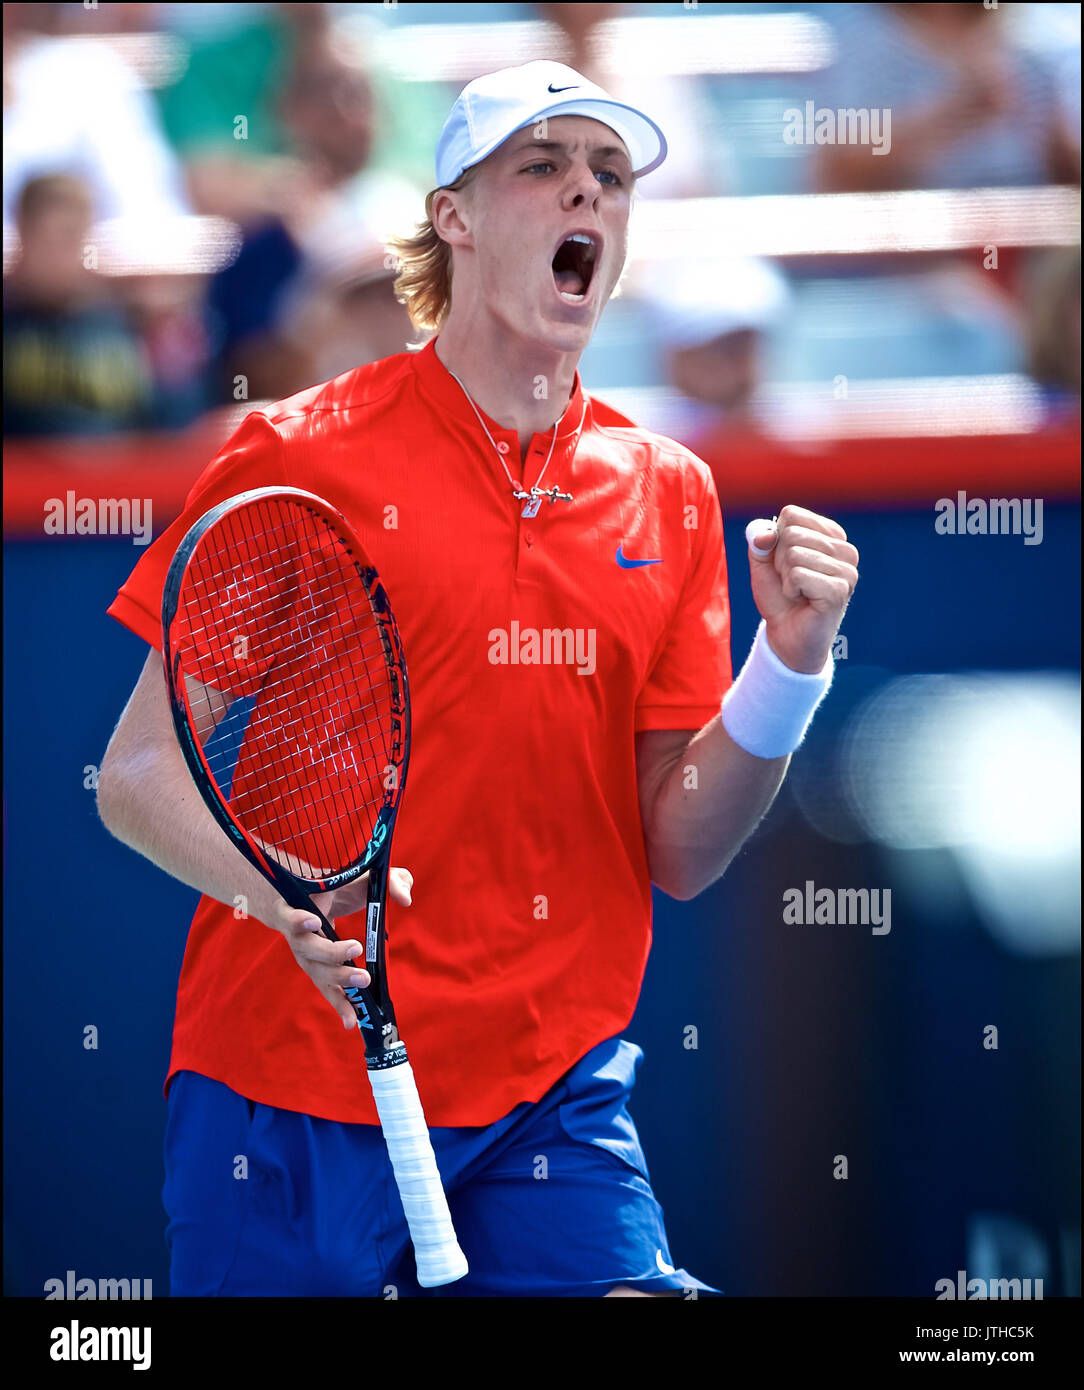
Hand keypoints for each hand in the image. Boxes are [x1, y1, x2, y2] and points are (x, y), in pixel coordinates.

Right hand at [269, 867, 414, 1030]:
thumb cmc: (339, 884)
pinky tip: (351, 1022)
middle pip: (308, 949)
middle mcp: (297, 935)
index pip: (293, 914)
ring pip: (317, 973)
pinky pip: (326, 991)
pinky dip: (339, 1006)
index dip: (299, 920)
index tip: (315, 921)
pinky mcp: (317, 972)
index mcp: (301, 906)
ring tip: (364, 982)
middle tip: (356, 950)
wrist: (310, 898)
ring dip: (338, 981)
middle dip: (331, 953)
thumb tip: (405, 899)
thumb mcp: (365, 875)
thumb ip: (389, 879)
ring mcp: (306, 956)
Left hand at [745, 505, 858, 673]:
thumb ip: (760, 541)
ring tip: (797, 592)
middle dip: (780, 561)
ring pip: (795, 554)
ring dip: (785, 578)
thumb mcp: (763, 563)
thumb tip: (765, 533)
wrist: (786, 635)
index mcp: (831, 535)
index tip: (784, 563)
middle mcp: (845, 550)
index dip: (776, 540)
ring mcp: (847, 570)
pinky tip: (803, 600)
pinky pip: (798, 575)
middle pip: (792, 534)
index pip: (792, 515)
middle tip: (790, 581)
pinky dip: (790, 590)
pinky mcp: (840, 590)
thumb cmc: (779, 597)